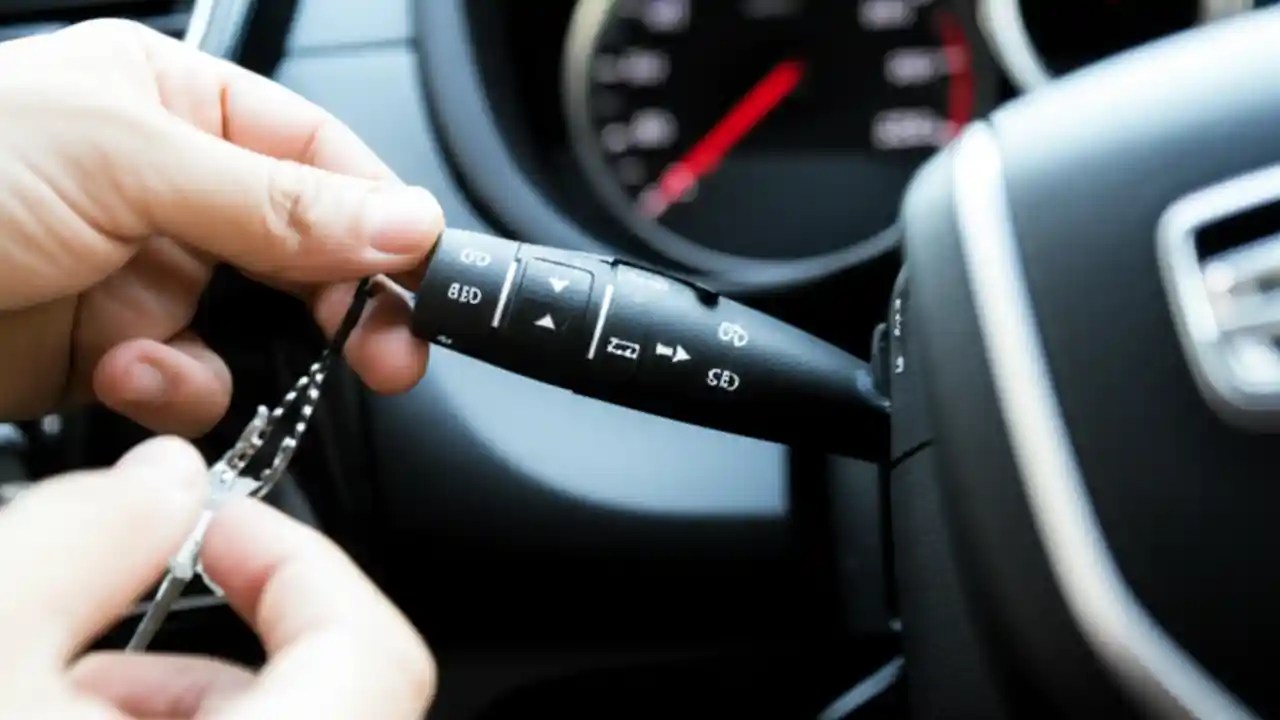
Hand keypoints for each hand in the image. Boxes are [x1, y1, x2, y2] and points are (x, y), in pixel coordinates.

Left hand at [0, 19, 443, 434]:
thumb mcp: (124, 161)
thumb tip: (401, 224)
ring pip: (256, 330)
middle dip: (339, 304)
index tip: (422, 275)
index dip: (381, 218)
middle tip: (381, 351)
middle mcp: (172, 187)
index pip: (321, 160)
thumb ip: (274, 202)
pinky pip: (191, 380)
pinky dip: (169, 389)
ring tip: (169, 353)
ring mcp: (143, 271)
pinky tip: (119, 372)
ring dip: (233, 357)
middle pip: (306, 251)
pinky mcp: (109, 349)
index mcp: (179, 105)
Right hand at [0, 435, 435, 717]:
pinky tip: (83, 717)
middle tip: (127, 602)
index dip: (294, 560)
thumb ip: (78, 549)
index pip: (370, 644)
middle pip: (330, 683)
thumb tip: (154, 479)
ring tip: (72, 676)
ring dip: (190, 694)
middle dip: (222, 630)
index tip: (218, 528)